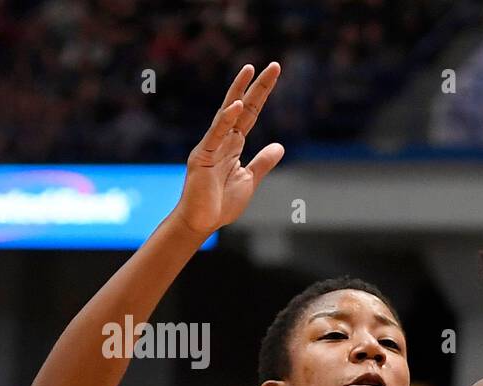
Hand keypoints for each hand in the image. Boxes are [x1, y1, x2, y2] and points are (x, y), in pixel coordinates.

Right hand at [170, 63, 284, 237]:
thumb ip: (263, 162)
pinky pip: (216, 134)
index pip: (252, 113)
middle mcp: (222, 139)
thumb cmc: (221, 203)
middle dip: (256, 86)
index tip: (274, 74)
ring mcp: (211, 145)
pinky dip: (226, 120)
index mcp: (234, 143)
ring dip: (239, 93)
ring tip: (250, 71)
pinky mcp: (202, 156)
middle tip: (273, 65)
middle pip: (242, 106)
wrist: (202, 222)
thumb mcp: (250, 179)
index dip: (262, 94)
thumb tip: (279, 146)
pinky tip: (237, 106)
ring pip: (227, 114)